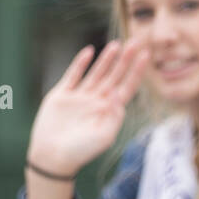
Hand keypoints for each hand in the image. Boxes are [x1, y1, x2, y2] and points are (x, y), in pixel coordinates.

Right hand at [26, 39, 149, 176]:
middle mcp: (97, 101)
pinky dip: (80, 63)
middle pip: (115, 75)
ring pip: (96, 72)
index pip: (127, 86)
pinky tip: (89, 51)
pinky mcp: (62, 95)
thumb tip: (118, 94)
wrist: (52, 157)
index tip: (146, 56)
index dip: (137, 71)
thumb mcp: (104, 137)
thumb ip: (114, 116)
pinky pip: (73, 75)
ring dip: (107, 59)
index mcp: (110, 111)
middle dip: (125, 59)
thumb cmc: (81, 151)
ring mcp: (80, 97)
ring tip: (117, 44)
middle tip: (136, 42)